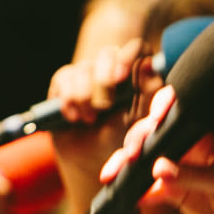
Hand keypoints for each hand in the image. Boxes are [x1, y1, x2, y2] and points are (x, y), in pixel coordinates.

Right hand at [47, 36, 148, 184]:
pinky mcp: (64, 83)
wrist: (94, 164)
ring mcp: (88, 74)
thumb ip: (149, 93)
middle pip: (108, 53)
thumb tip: (148, 63)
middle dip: (104, 80)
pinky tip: (74, 118)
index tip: (122, 76)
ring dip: (85, 97)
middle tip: (105, 106)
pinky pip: (64, 77)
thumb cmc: (124, 144)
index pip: (137, 49)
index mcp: (137, 75)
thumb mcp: (142, 121)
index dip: (130, 54)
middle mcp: (113, 70)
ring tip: (90, 120)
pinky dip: (68, 100)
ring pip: (83, 68)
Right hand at [101, 87, 213, 213]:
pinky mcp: (172, 192)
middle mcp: (191, 145)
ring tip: (113, 175)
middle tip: (130, 154)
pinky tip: (129, 198)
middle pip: (156, 134)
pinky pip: (149, 188)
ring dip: (127, 166)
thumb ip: (191, 176)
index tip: (153, 118)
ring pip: (146, 160)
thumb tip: (157, 170)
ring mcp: (179, 167)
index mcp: (209, 131)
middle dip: (137, 140)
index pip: (182, 111)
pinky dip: (137, 192)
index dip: (163, 108)